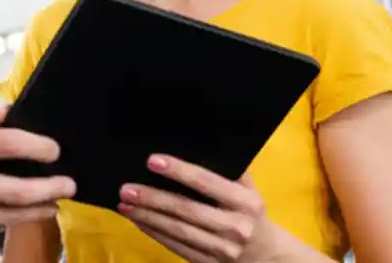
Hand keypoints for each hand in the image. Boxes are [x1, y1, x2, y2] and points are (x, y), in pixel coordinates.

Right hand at [0, 105, 75, 239]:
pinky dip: (9, 221)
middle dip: (50, 188)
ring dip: (37, 210)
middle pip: (16, 190)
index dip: (39, 147)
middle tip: (68, 185)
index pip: (9, 144)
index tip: (54, 150)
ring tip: (53, 203)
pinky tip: (20, 213)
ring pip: (8, 216)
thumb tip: (7, 112)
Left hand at [118, 155, 279, 262]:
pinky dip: (154, 232)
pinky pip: (177, 247)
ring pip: (178, 231)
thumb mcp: (248, 189)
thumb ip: (229, 169)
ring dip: (147, 216)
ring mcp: (222, 249)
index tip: (152, 160)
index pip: (206, 182)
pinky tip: (138, 220)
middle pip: (186, 210)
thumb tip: (199, 140)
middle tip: (126, 188)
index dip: (179, 171)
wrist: (266, 255)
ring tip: (125, 204)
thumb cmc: (249, 212)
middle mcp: (235, 226)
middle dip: (153, 198)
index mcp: (245, 201)